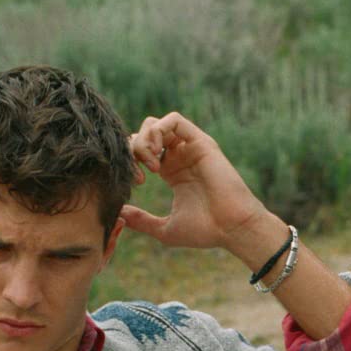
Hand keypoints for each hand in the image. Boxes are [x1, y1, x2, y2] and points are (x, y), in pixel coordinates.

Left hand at [117, 113, 277, 259]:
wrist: (232, 228)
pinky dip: (158, 131)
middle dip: (133, 149)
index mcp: (172, 172)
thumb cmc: (205, 231)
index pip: (141, 152)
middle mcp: (180, 156)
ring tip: (149, 163)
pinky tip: (157, 154)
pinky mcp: (200, 141)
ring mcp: (190, 147)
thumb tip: (118, 214)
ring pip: (155, 123)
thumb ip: (142, 221)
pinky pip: (174, 119)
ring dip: (144, 140)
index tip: (137, 184)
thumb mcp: (164, 229)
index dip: (130, 162)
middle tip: (140, 173)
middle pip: (144, 134)